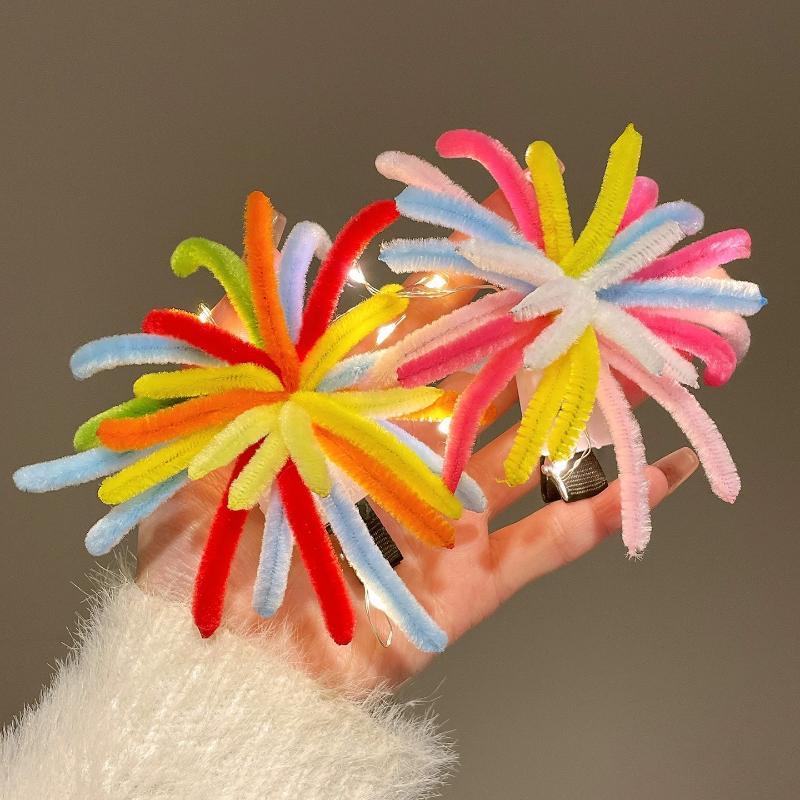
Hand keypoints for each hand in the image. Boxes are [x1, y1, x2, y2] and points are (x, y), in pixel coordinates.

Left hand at [136, 192, 699, 689]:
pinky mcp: (472, 585)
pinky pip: (549, 546)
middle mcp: (409, 473)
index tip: (484, 258)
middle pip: (479, 400)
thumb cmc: (202, 559)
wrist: (219, 667)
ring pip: (528, 461)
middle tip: (573, 299)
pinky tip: (658, 477)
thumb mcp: (205, 448)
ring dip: (578, 415)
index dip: (445, 307)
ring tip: (634, 366)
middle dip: (525, 354)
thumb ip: (226, 372)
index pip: (411, 354)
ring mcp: (447, 526)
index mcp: (353, 435)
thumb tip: (220, 291)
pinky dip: (604, 513)